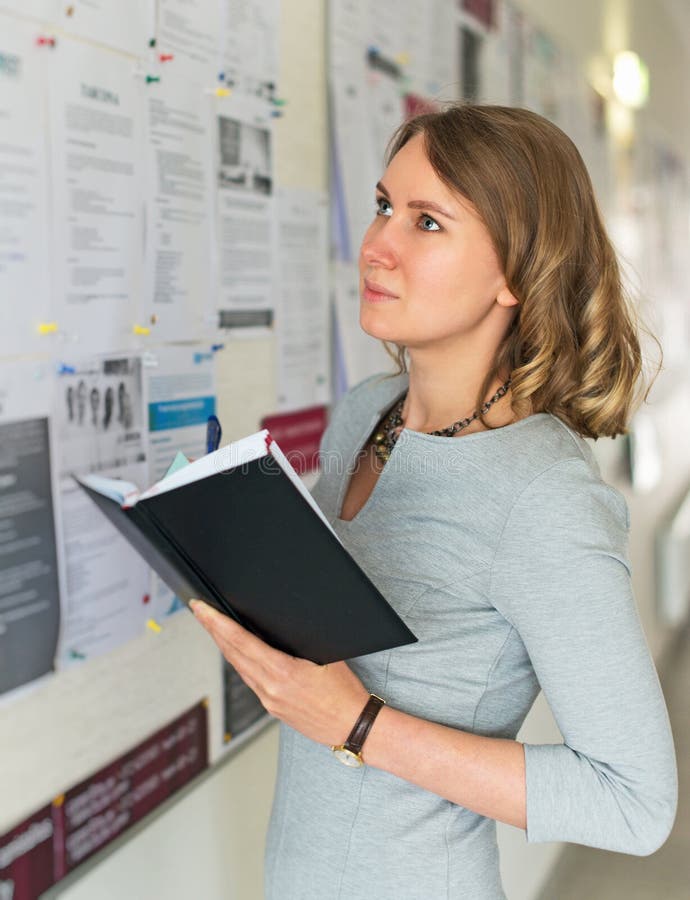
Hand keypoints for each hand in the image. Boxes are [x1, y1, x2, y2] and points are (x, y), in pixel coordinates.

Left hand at [189, 600, 368, 745]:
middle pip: (232, 653)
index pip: (241, 641)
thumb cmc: (345, 693)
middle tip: (199, 610)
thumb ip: (300, 642)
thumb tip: (281, 626)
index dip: (218, 623)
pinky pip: (250, 681)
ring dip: (224, 645)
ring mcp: (269, 700)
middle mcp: (270, 688)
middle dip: (213, 629)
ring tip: (213, 627)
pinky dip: (240, 662)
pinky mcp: (272, 708)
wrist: (353, 727)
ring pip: (239, 667)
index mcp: (282, 672)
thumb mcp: (328, 656)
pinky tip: (237, 653)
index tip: (203, 610)